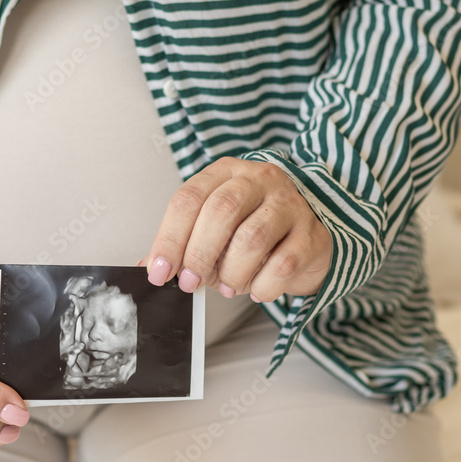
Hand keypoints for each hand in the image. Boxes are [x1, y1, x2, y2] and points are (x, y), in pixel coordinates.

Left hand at [141, 157, 332, 301]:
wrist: (309, 234)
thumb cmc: (253, 230)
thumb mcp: (214, 228)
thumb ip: (183, 244)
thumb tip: (147, 268)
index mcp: (226, 173)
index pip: (189, 198)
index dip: (170, 238)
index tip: (159, 272)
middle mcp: (259, 179)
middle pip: (221, 211)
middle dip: (199, 254)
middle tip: (191, 282)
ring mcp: (290, 204)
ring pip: (252, 238)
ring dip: (232, 272)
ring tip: (227, 286)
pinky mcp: (313, 234)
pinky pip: (283, 264)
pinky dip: (263, 286)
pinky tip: (257, 288)